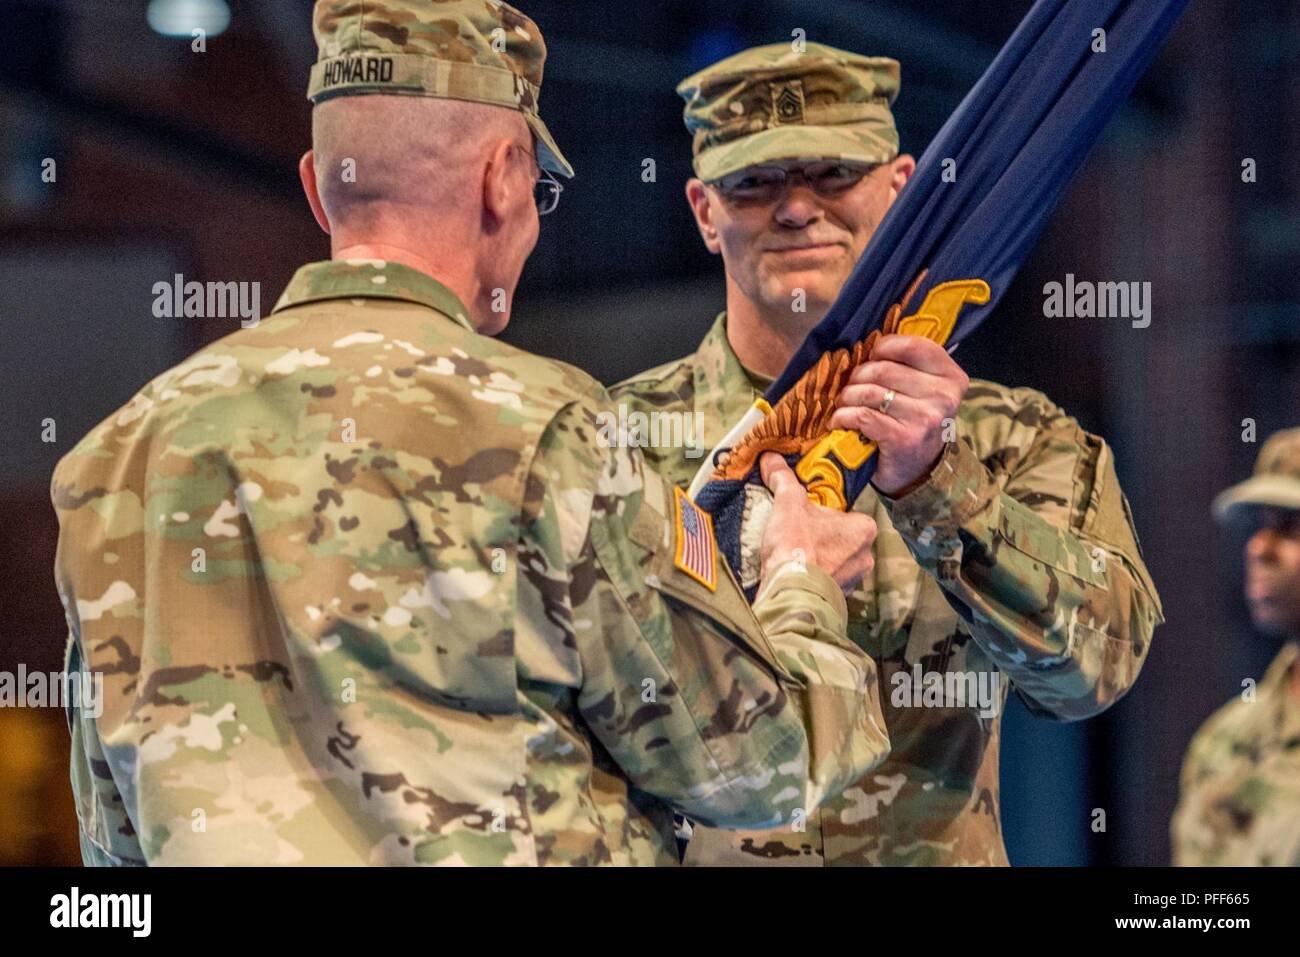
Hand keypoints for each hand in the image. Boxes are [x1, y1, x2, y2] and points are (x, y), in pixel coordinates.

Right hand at [759, 453, 876, 593]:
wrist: (789, 591)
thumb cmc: (798, 546)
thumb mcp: (788, 503)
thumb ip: (783, 478)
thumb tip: (772, 459)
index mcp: (864, 529)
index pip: (848, 514)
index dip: (825, 513)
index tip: (807, 515)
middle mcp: (866, 556)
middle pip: (842, 539)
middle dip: (822, 537)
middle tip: (798, 533)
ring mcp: (853, 580)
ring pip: (836, 562)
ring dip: (818, 559)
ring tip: (793, 554)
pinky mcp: (838, 599)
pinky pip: (826, 582)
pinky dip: (813, 578)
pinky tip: (794, 573)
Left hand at [828, 334, 969, 496]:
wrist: (918, 473)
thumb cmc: (915, 424)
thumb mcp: (925, 392)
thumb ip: (909, 366)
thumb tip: (870, 342)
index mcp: (952, 378)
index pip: (912, 346)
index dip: (884, 347)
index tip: (872, 357)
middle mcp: (943, 397)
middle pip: (884, 369)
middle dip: (858, 376)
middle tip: (850, 386)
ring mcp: (925, 419)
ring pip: (869, 392)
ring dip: (847, 397)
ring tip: (844, 404)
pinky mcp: (903, 439)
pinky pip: (862, 416)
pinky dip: (844, 416)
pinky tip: (839, 420)